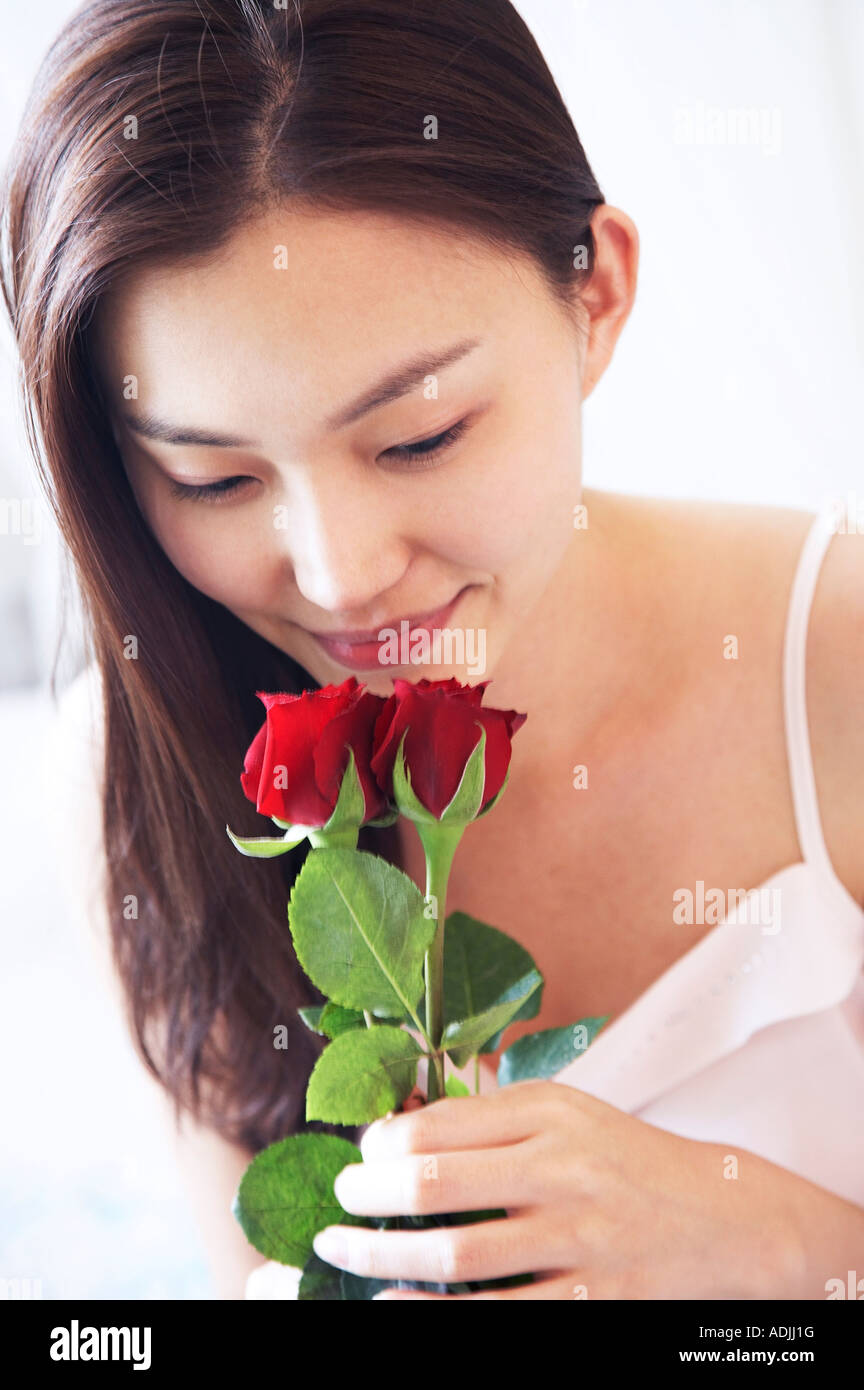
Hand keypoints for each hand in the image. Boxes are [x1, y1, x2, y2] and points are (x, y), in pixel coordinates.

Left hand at [312, 1079, 800, 1298]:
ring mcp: (578, 1237)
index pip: (441, 1123)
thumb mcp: (567, 1112)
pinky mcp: (594, 1298)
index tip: (361, 1154)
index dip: (382, 1142)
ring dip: (382, 1257)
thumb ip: (491, 1114)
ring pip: (457, 1255)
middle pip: (436, 1183)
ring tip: (340, 1251)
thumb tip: (398, 1123)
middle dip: (367, 1195)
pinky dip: (435, 1315)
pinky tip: (392, 1308)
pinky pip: (499, 1314)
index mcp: (550, 1112)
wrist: (725, 1217)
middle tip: (337, 1201)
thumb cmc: (628, 1159)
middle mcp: (561, 1168)